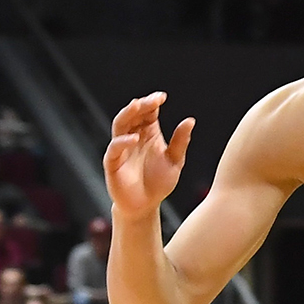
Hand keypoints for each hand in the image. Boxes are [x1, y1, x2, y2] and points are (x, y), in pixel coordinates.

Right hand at [104, 92, 194, 218]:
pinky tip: (134, 138)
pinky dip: (122, 142)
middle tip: (153, 100)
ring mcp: (121, 150)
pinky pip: (114, 149)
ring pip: (119, 126)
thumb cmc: (159, 182)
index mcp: (148, 135)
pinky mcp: (112, 164)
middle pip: (133, 115)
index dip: (152, 103)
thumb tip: (190, 120)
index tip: (162, 97)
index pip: (148, 113)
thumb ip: (181, 142)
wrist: (146, 206)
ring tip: (138, 106)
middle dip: (142, 105)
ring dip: (127, 115)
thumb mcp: (175, 161)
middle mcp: (133, 138)